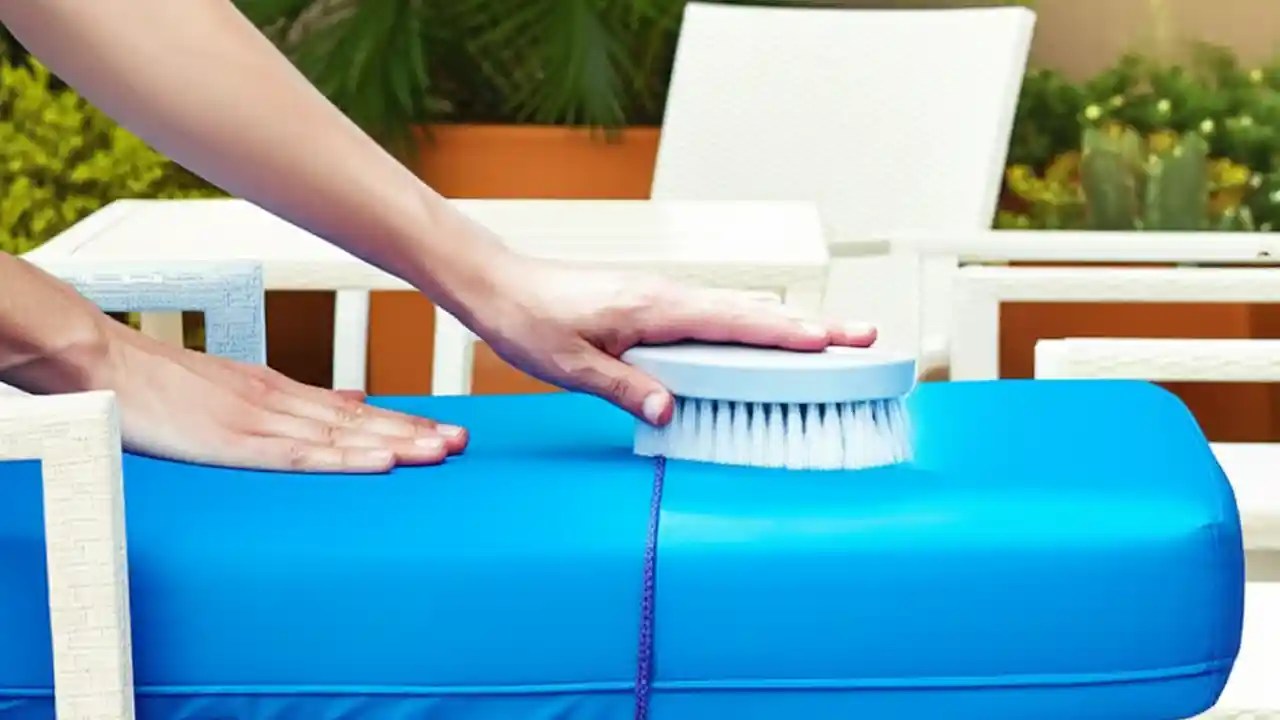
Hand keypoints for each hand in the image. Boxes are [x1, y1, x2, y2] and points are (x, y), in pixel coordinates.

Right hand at [25, 317, 467, 472]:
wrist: (107, 366)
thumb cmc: (164, 384)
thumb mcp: (239, 387)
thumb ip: (297, 399)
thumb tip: (352, 403)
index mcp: (282, 392)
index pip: (356, 413)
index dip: (404, 423)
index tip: (445, 432)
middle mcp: (282, 403)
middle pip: (361, 423)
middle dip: (416, 433)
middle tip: (464, 442)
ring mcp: (261, 421)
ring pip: (343, 436)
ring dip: (397, 443)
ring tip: (442, 450)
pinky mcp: (236, 441)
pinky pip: (301, 454)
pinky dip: (346, 459)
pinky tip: (381, 462)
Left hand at [470, 254, 877, 424]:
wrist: (500, 285)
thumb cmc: (529, 321)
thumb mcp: (571, 366)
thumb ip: (625, 387)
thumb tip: (671, 411)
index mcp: (656, 307)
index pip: (736, 322)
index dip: (787, 334)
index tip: (833, 342)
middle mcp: (668, 296)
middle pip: (753, 312)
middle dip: (811, 326)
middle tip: (864, 337)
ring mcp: (663, 298)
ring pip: (737, 312)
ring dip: (785, 326)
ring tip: (831, 341)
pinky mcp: (653, 306)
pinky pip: (713, 318)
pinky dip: (750, 328)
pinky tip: (761, 344)